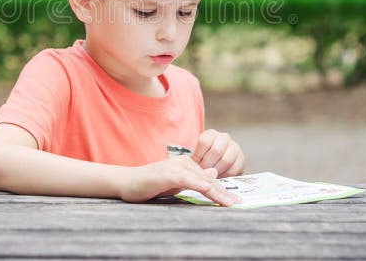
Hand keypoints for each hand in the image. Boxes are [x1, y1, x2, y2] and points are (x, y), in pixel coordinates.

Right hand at [117, 156, 240, 205]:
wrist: (126, 182)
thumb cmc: (149, 185)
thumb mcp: (174, 185)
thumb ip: (192, 182)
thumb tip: (211, 178)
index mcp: (186, 164)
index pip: (208, 179)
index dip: (222, 189)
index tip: (234, 199)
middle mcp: (183, 162)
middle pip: (208, 179)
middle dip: (224, 192)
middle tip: (239, 202)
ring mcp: (176, 167)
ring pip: (202, 180)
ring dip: (218, 192)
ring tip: (230, 202)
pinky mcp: (168, 174)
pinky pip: (189, 180)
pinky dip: (201, 186)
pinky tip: (211, 192)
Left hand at [191, 129, 244, 178]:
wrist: (215, 163)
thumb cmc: (202, 160)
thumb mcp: (196, 156)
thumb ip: (196, 161)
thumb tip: (204, 172)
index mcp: (211, 134)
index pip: (204, 142)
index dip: (198, 156)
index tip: (195, 165)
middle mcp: (224, 138)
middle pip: (216, 150)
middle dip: (208, 165)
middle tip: (204, 172)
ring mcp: (234, 148)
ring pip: (226, 160)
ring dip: (217, 171)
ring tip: (211, 176)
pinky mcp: (241, 159)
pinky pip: (234, 169)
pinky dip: (225, 176)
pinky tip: (220, 177)